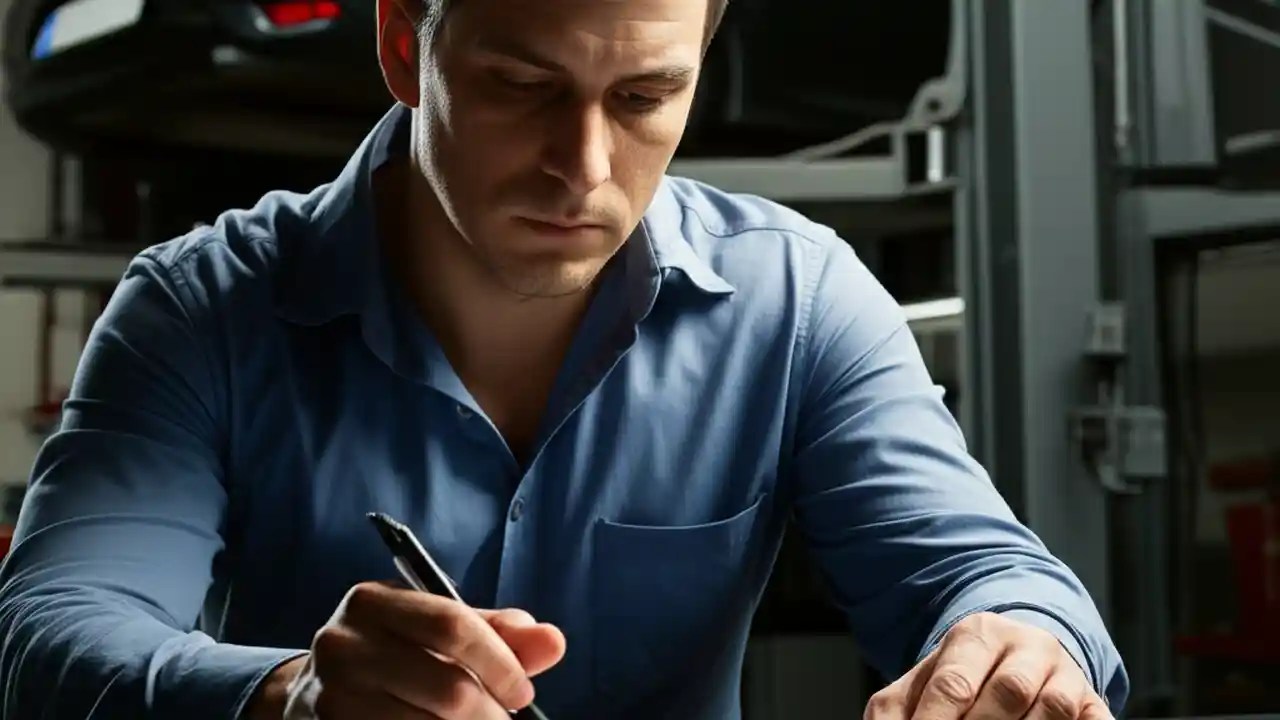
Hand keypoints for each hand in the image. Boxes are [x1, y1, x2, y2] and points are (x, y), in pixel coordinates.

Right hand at [254, 581, 565, 718]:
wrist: (313, 691)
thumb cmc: (394, 652)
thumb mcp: (435, 629)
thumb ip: (495, 632)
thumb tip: (553, 641)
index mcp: (372, 601)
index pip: (452, 626)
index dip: (501, 663)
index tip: (523, 691)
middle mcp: (341, 644)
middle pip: (447, 689)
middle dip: (491, 713)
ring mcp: (329, 697)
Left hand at [865, 612, 1111, 719]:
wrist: (1019, 654)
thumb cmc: (964, 676)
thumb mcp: (924, 682)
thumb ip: (896, 709)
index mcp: (976, 635)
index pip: (954, 683)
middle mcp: (1026, 645)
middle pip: (1007, 691)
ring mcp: (1065, 672)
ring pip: (1052, 705)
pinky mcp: (1093, 699)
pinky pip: (1095, 718)